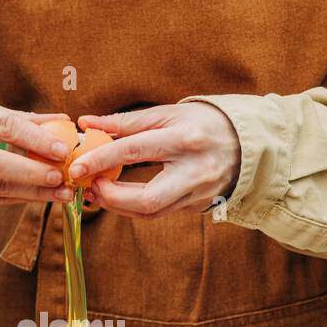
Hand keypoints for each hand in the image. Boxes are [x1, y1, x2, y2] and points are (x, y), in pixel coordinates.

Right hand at [0, 96, 75, 208]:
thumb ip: (16, 118)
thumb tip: (62, 121)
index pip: (1, 126)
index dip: (34, 139)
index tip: (62, 149)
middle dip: (33, 172)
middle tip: (62, 176)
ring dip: (33, 191)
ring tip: (62, 192)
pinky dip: (18, 198)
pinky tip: (40, 196)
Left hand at [70, 103, 240, 217]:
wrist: (248, 144)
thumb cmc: (203, 123)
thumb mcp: (168, 114)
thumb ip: (126, 122)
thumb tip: (87, 123)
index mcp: (185, 139)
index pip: (135, 150)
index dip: (102, 160)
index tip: (77, 166)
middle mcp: (194, 171)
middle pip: (146, 200)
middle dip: (111, 199)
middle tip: (90, 187)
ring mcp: (198, 193)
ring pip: (151, 212)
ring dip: (118, 206)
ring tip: (98, 191)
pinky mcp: (197, 206)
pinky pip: (159, 212)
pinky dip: (134, 207)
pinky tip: (118, 196)